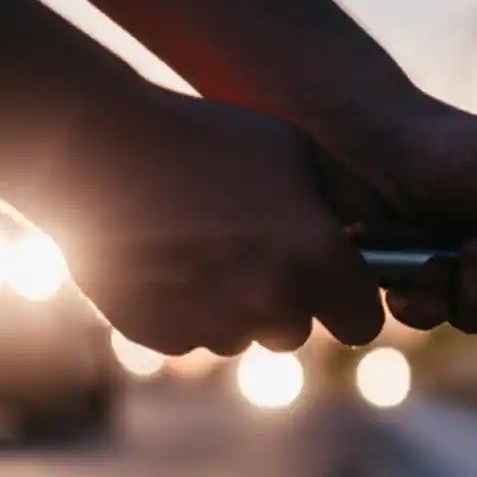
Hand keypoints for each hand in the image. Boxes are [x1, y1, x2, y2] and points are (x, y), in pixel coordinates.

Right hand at [54, 89, 382, 355]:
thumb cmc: (206, 138)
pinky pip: (189, 337)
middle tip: (255, 251)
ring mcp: (213, 326)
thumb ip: (346, 202)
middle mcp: (271, 303)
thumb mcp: (294, 150)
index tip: (335, 286)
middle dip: (285, 302)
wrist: (98, 149)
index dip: (348, 304)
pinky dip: (183, 310)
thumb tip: (377, 234)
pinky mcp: (161, 337)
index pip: (362, 325)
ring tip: (201, 245)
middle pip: (296, 333)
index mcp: (315, 259)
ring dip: (232, 307)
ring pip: (241, 335)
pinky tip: (164, 259)